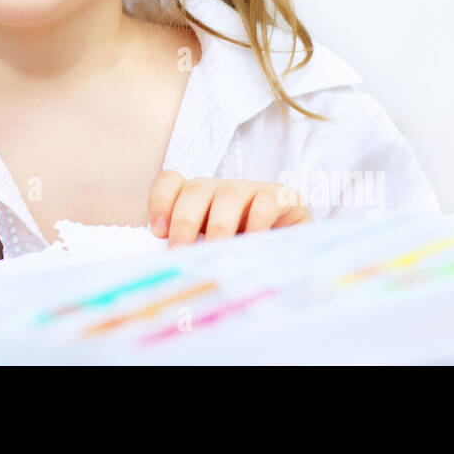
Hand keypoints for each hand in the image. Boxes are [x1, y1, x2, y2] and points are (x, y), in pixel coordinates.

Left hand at [147, 171, 311, 246]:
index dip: (160, 201)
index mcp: (197, 199)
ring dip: (218, 225)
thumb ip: (191, 253)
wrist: (296, 252)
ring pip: (228, 194)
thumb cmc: (244, 254)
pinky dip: (256, 221)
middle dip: (184, 220)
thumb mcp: (214, 252)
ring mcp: (250, 190)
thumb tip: (165, 270)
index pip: (171, 182)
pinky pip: (265, 201)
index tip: (157, 232)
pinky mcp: (282, 198)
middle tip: (178, 251)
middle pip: (195, 189)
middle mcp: (220, 190)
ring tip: (214, 251)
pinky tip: (252, 243)